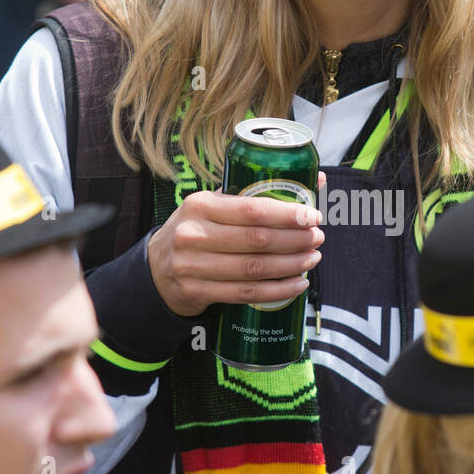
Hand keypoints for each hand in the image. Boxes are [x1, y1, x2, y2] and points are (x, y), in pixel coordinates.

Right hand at [147, 181, 325, 316]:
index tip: (312, 216)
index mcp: (200, 205)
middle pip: (256, 240)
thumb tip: (314, 179)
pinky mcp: (197, 292)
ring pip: (254, 269)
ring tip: (312, 258)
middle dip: (295, 240)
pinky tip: (297, 284)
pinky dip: (277, 291)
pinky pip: (246, 293)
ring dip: (290, 265)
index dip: (286, 214)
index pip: (251, 209)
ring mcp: (192, 266)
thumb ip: (254, 194)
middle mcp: (193, 234)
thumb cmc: (197, 232)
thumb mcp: (213, 206)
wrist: (156, 270)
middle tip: (317, 238)